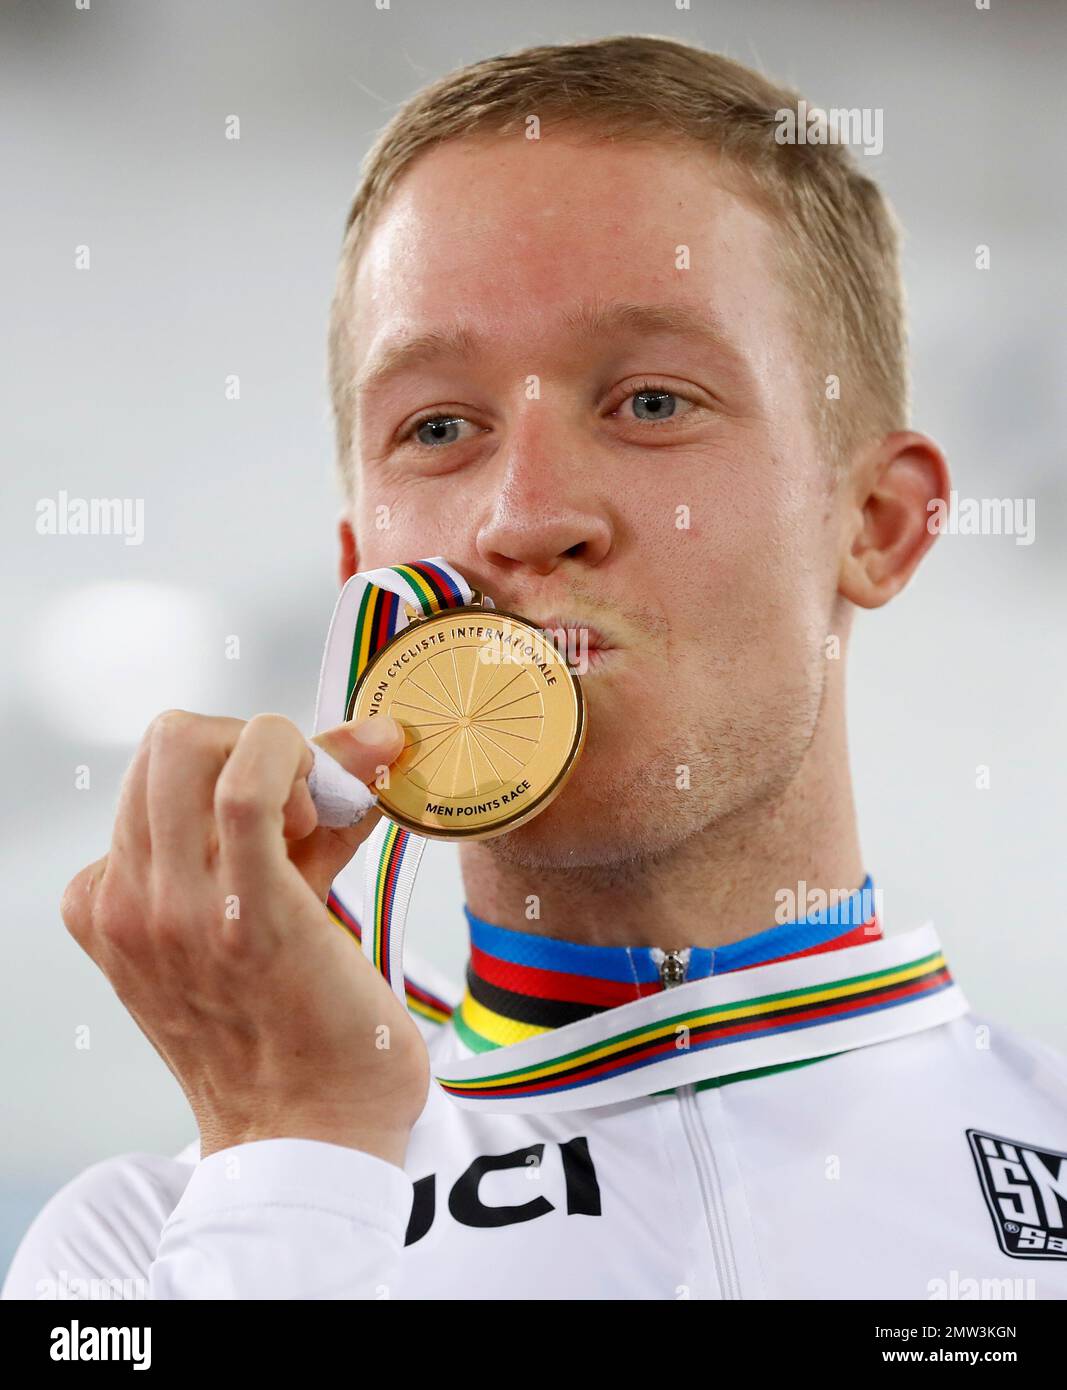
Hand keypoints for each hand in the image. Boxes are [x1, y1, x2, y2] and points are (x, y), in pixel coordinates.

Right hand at [61, 711, 427, 1167]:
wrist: (315, 1140)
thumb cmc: (301, 1032)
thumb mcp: (271, 915)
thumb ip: (311, 827)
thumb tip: (376, 741)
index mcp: (109, 904)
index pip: (160, 775)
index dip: (236, 767)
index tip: (297, 813)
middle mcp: (123, 903)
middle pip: (165, 741)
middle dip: (247, 744)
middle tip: (303, 810)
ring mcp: (170, 910)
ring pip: (188, 743)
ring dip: (275, 752)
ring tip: (316, 821)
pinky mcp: (243, 915)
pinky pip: (246, 786)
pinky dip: (299, 761)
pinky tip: (337, 807)